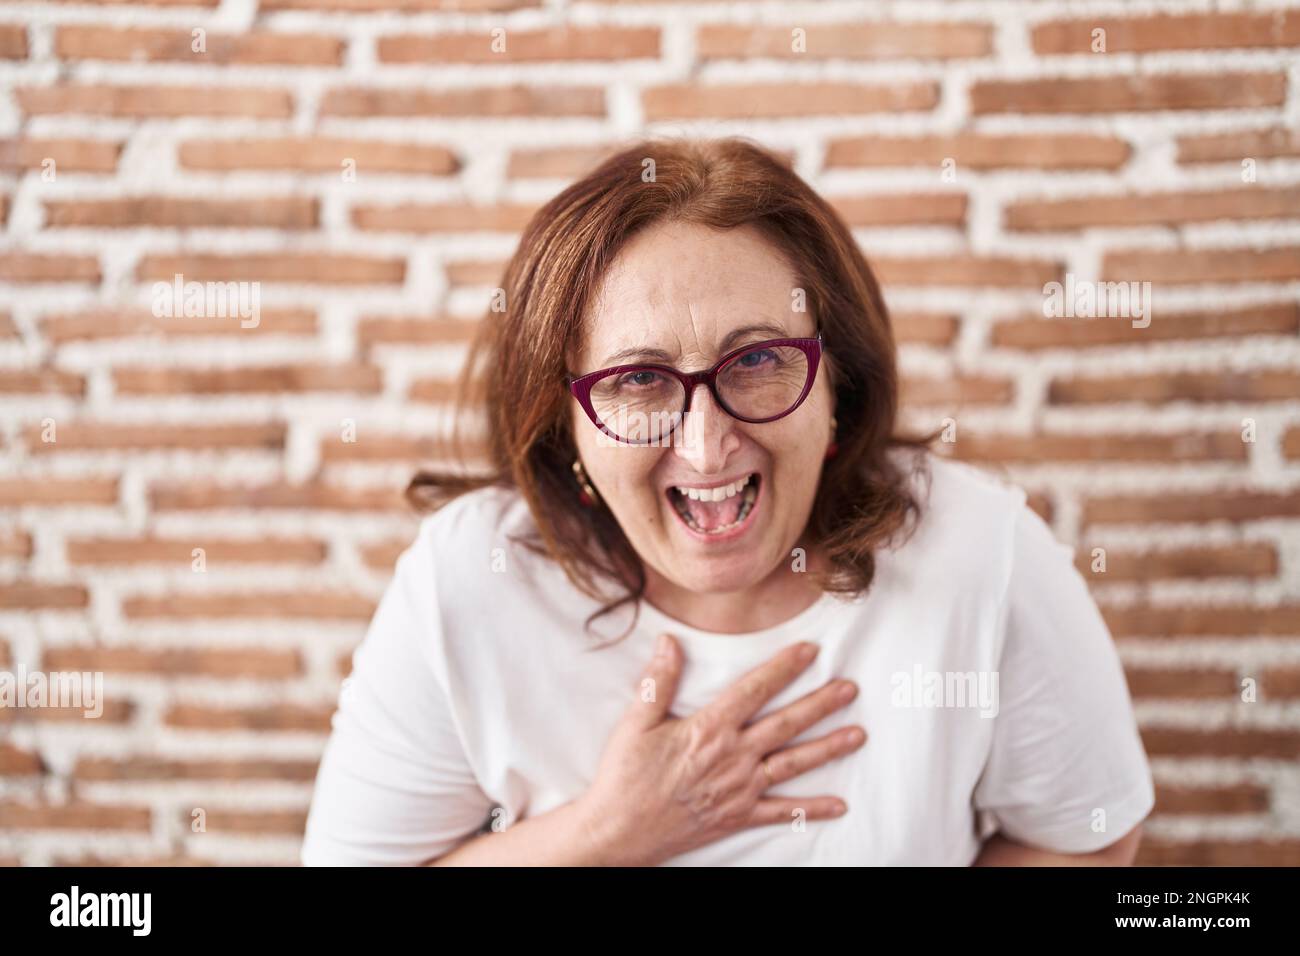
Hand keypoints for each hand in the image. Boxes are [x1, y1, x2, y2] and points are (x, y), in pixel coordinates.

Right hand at [576, 633, 865, 865]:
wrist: (618, 832)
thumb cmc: (624, 777)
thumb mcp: (635, 723)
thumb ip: (657, 681)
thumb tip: (669, 642)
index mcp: (709, 729)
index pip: (755, 690)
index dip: (784, 668)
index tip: (810, 650)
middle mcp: (732, 757)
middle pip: (785, 724)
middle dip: (820, 704)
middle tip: (850, 688)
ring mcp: (739, 789)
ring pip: (793, 764)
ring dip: (828, 748)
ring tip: (858, 735)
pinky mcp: (738, 816)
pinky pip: (782, 812)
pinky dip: (811, 808)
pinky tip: (838, 805)